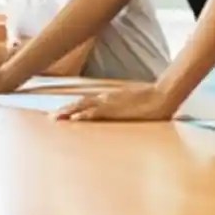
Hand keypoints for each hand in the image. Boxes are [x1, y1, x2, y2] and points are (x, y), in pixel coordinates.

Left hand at [55, 84, 179, 121]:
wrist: (163, 95)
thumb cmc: (151, 99)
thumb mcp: (132, 101)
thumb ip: (121, 105)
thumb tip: (117, 110)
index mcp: (109, 97)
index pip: (86, 101)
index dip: (73, 106)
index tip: (61, 112)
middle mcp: (106, 98)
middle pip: (81, 103)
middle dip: (65, 110)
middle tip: (50, 117)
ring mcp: (111, 103)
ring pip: (84, 107)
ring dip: (69, 113)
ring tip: (56, 119)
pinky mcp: (117, 110)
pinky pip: (97, 113)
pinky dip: (85, 115)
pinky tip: (75, 119)